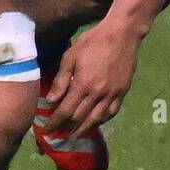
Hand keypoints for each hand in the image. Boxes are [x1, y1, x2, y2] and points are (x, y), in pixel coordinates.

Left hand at [45, 19, 142, 137]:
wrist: (122, 33)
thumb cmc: (93, 41)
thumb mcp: (71, 56)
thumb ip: (61, 80)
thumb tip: (51, 101)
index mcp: (83, 85)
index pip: (65, 111)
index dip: (54, 123)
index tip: (46, 130)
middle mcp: (98, 94)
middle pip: (79, 118)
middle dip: (66, 129)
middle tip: (57, 134)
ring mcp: (113, 94)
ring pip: (96, 119)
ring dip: (84, 130)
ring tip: (74, 136)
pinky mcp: (123, 92)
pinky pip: (112, 112)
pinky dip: (102, 120)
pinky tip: (95, 122)